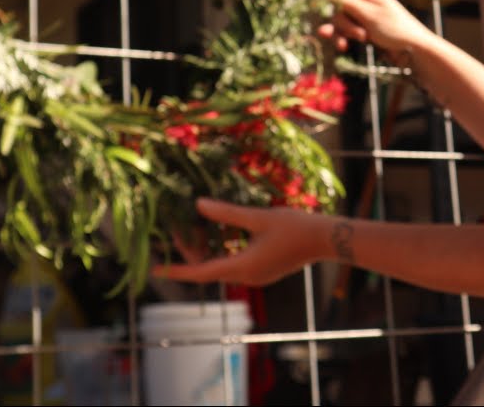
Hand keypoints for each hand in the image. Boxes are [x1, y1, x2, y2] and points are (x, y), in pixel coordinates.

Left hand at [152, 198, 327, 285]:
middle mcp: (247, 277)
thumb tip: (198, 205)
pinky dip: (222, 252)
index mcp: (243, 267)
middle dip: (192, 252)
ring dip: (207, 251)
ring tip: (193, 231)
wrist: (326, 241)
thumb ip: (227, 214)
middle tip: (176, 231)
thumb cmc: (295, 227)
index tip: (157, 268)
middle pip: (209, 269)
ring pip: (221, 266)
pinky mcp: (262, 271)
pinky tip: (218, 235)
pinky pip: (234, 265)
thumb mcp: (258, 217)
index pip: (202, 272)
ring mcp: (255, 276)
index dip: (178, 269)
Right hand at [318, 0, 433, 54]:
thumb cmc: (396, 29)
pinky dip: (344, 38)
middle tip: (359, 33)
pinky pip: (345, 32)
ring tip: (352, 43)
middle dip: (341, 21)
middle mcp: (362, 1)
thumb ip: (346, 0)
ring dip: (343, 31)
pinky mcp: (363, 30)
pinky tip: (344, 47)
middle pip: (336, 5)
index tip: (322, 8)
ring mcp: (362, 16)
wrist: (414, 51)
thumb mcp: (368, 14)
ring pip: (340, 20)